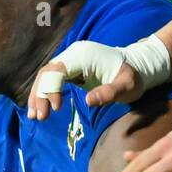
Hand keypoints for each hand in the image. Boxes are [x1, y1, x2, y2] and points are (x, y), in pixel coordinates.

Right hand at [27, 41, 145, 121]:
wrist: (137, 67)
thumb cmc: (133, 78)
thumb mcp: (126, 87)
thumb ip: (108, 93)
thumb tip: (88, 101)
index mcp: (84, 55)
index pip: (58, 70)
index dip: (52, 88)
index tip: (56, 108)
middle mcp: (74, 54)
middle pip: (48, 73)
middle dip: (40, 94)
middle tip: (39, 118)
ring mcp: (71, 60)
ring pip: (46, 76)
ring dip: (38, 95)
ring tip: (34, 116)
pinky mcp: (71, 69)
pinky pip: (52, 79)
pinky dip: (44, 93)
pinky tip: (40, 108)